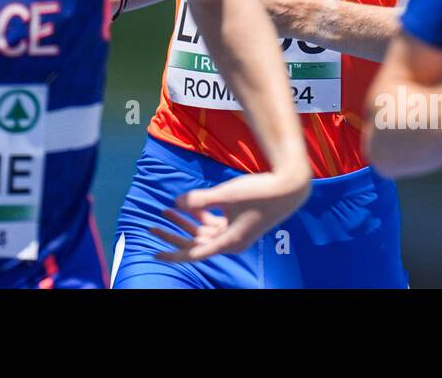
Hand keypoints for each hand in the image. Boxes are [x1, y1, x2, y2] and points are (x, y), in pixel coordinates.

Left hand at [150, 167, 310, 261]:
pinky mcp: (239, 222)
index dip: (173, 253)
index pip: (194, 253)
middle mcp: (231, 242)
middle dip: (174, 234)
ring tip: (165, 209)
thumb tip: (176, 201)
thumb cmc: (259, 191)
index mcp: (228, 242)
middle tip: (152, 225)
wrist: (289, 187)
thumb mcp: (226, 195)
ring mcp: (235, 232)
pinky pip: (214, 224)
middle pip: (196, 243)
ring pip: (203, 232)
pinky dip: (201, 215)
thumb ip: (199, 200)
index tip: (155, 253)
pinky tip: (189, 204)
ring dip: (185, 222)